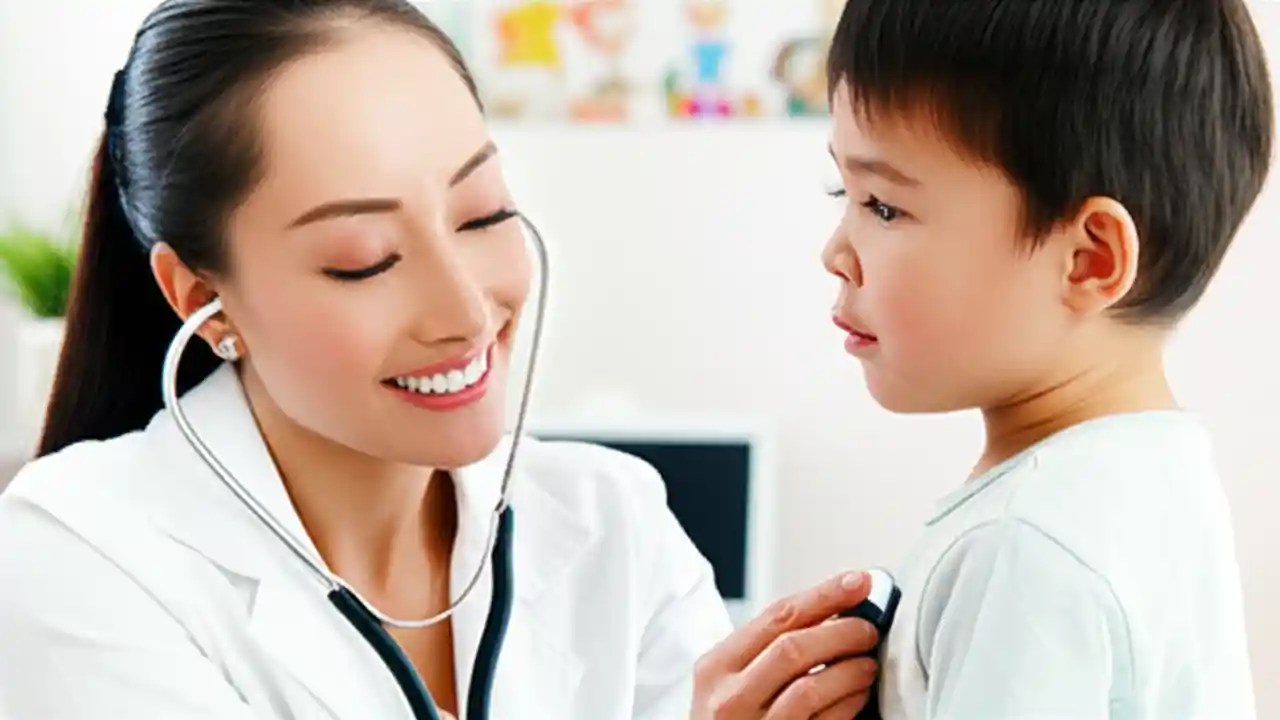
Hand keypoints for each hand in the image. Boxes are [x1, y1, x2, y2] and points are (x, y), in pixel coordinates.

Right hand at [691, 572, 879, 719]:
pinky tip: (858, 696)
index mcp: (716, 667)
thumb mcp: (731, 679)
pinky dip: (848, 704)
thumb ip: (768, 648)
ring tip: (867, 664)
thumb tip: (834, 610)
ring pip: (810, 688)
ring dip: (850, 670)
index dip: (824, 595)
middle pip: (793, 648)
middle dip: (841, 631)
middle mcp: (729, 699)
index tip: (858, 583)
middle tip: (868, 628)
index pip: (776, 616)